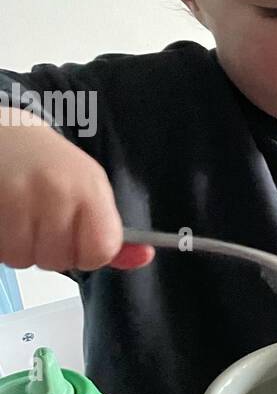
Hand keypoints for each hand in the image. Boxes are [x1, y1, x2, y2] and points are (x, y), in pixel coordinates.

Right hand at [0, 116, 153, 271]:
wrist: (4, 133)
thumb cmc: (47, 164)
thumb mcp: (88, 188)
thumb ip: (110, 231)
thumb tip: (144, 258)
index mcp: (91, 188)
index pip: (101, 250)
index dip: (88, 256)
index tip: (78, 242)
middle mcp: (59, 190)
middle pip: (58, 261)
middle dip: (48, 251)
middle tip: (41, 222)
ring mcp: (21, 196)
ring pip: (23, 259)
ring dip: (20, 248)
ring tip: (21, 218)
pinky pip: (0, 250)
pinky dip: (1, 241)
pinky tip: (6, 216)